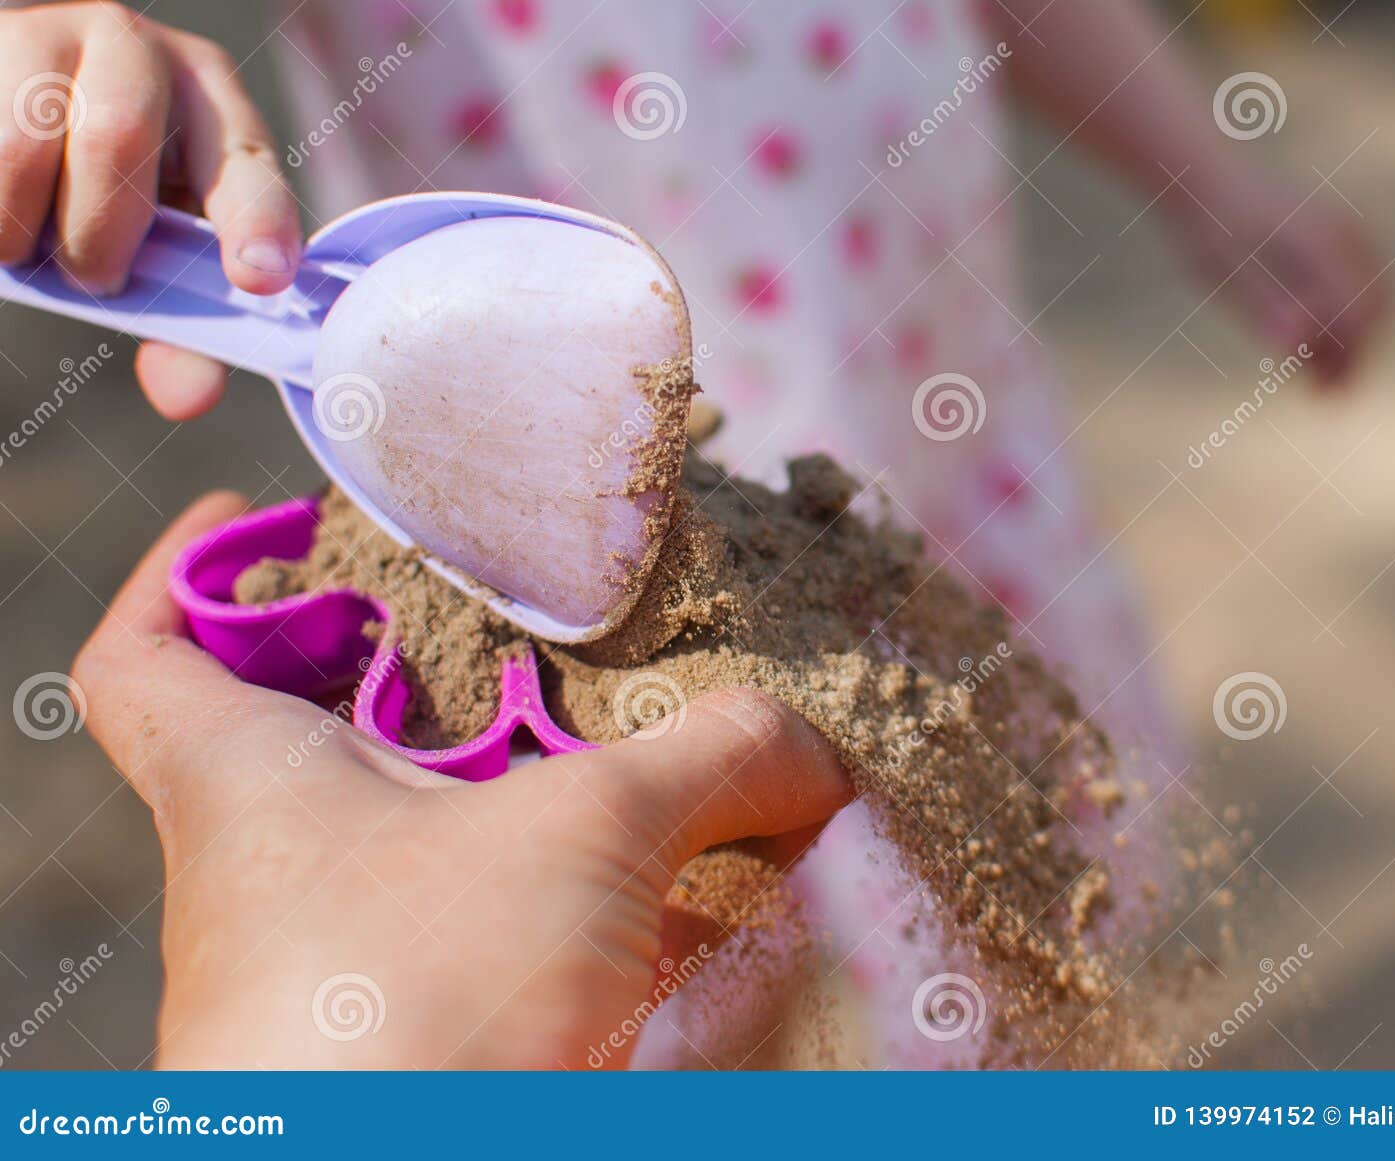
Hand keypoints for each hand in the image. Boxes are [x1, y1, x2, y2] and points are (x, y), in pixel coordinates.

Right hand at [1, 3, 299, 417]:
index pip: (246, 165)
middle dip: (97, 234)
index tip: (259, 279)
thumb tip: (186, 395)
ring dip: (15, 223)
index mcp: (210, 101)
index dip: (257, 222)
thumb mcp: (158, 244)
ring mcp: (42, 33)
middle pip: (116, 139)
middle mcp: (133, 47)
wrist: (20, 95)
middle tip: (91, 276)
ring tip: (22, 243)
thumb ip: (182, 324)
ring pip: (21, 143)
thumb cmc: (111, 186)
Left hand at [71, 493, 850, 1068]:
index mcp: (246, 783)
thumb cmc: (419, 1006)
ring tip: (633, 775)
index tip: (267, 524)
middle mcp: (265, 875)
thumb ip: (711, 761)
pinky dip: (566, 923)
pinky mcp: (406, 1047)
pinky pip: (481, 952)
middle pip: (300, 740)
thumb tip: (810, 749)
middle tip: (498, 634)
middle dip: (404, 682)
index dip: (189, 570)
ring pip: (403, 856)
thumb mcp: (588, 837)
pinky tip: (678, 925)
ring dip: (507, 811)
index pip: (144, 653)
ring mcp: (329, 972)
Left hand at [1164, 174, 1389, 387]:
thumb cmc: (1212, 233)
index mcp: (1317, 245)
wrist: (1212, 183)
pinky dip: (1353, 317)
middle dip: (1356, 357)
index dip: (1347, 361)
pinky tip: (1322, 346)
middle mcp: (1344, 235)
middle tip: (1327, 397)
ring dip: (1358, 341)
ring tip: (1324, 381)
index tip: (1328, 398)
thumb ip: (1264, 309)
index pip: (1353, 316)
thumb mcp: (1229, 276)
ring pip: (1377, 298)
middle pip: (1373, 310)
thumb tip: (1293, 348)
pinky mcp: (1349, 234)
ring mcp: (1352, 231)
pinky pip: (1368, 282)